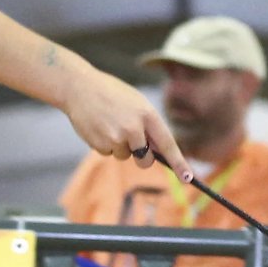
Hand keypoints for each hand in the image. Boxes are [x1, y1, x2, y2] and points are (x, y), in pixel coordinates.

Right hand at [65, 69, 190, 179]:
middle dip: (142, 157)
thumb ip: (149, 126)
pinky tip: (98, 126)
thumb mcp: (136, 103)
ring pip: (124, 156)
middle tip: (131, 139)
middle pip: (146, 160)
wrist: (79, 87)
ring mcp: (116, 137)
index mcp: (147, 114)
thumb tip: (160, 151)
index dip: (179, 163)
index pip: (167, 144)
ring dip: (119, 146)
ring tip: (109, 123)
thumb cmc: (111, 94)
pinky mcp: (100, 144)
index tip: (189, 179)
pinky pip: (108, 152)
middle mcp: (134, 128)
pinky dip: (105, 143)